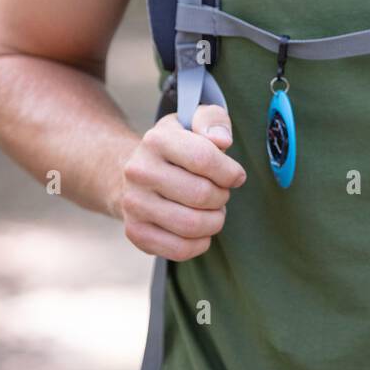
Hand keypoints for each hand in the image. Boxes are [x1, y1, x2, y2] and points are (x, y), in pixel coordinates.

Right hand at [117, 104, 246, 260]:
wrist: (133, 172)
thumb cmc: (175, 147)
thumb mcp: (193, 121)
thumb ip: (213, 120)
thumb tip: (221, 141)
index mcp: (156, 140)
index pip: (204, 159)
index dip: (229, 172)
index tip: (235, 176)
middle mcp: (139, 171)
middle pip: (201, 195)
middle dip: (222, 196)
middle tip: (220, 193)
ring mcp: (134, 203)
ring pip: (192, 225)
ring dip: (214, 221)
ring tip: (213, 211)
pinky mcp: (135, 231)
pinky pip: (179, 250)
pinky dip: (200, 243)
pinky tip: (201, 230)